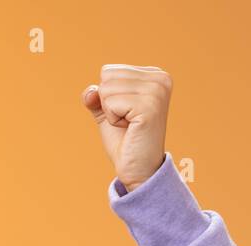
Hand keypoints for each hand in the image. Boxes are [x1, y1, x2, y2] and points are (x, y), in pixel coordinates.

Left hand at [81, 64, 171, 191]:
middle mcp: (160, 79)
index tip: (126, 113)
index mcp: (155, 75)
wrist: (138, 169)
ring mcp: (157, 92)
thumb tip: (90, 93)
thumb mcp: (106, 111)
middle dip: (108, 103)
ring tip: (128, 124)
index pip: (109, 71)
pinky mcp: (149, 107)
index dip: (108, 97)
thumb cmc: (124, 140)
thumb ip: (95, 95)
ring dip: (110, 112)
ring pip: (106, 89)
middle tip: (126, 121)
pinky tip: (129, 128)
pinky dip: (112, 119)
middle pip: (106, 77)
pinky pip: (110, 103)